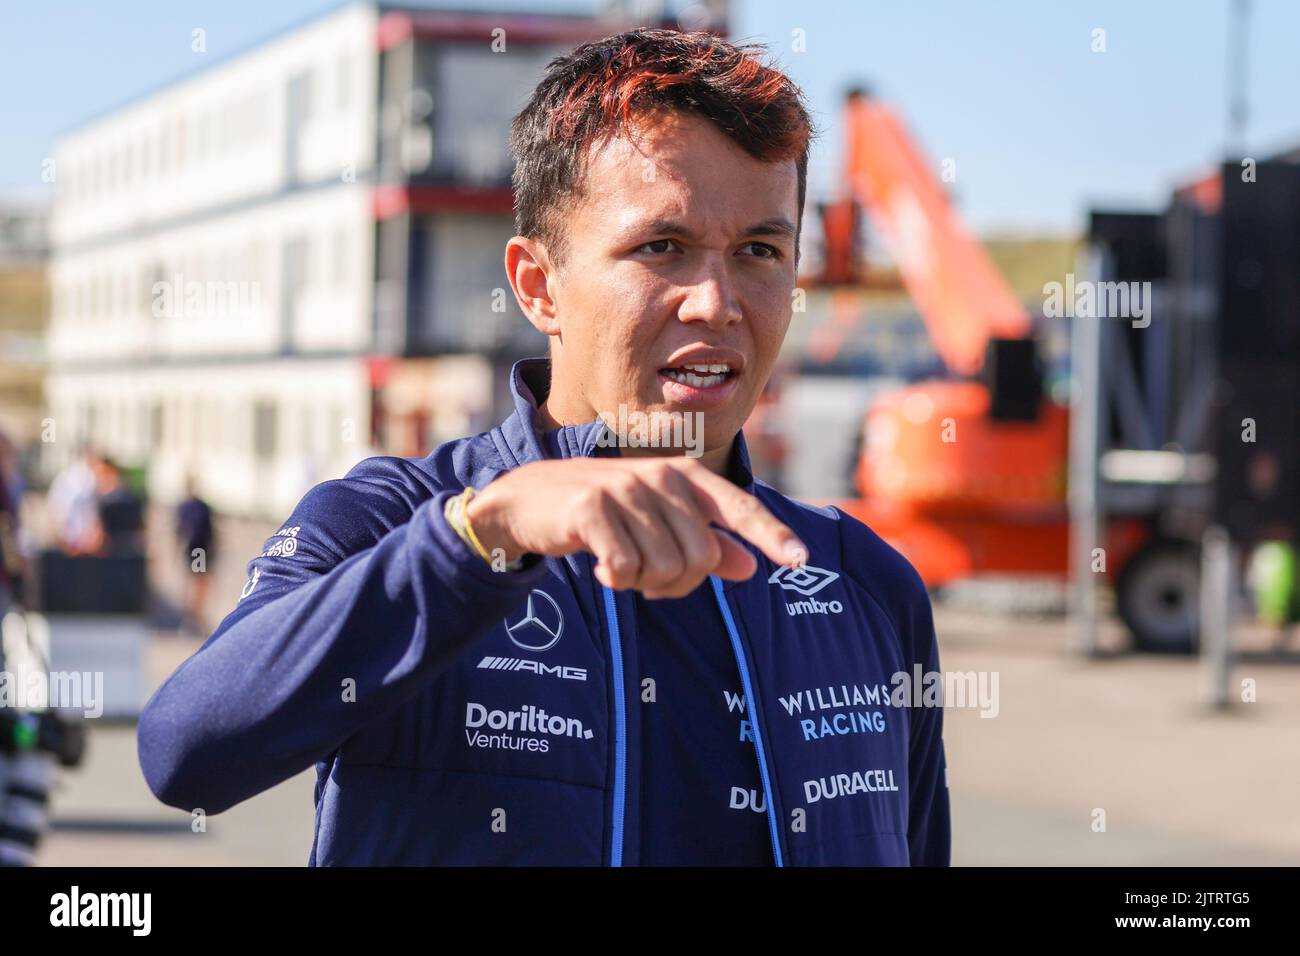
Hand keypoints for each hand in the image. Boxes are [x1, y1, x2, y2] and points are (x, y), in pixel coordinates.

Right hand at [462, 457, 806, 598]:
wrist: (531, 500)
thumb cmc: (604, 513)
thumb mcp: (657, 525)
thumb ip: (707, 545)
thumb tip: (751, 567)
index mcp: (685, 476)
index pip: (740, 508)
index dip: (771, 535)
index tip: (800, 561)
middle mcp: (662, 477)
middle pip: (701, 558)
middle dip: (676, 581)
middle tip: (647, 576)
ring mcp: (627, 490)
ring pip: (664, 568)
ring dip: (642, 582)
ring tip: (620, 563)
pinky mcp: (593, 509)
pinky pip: (626, 569)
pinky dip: (615, 579)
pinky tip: (600, 565)